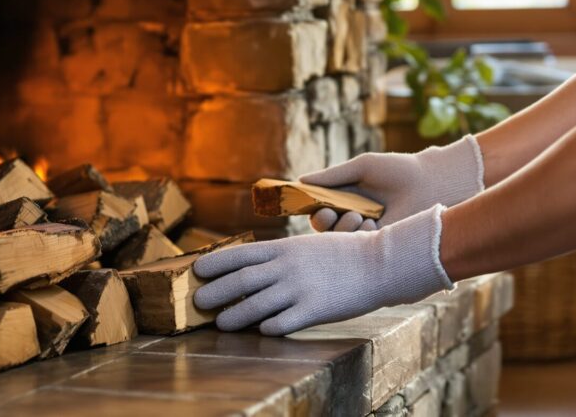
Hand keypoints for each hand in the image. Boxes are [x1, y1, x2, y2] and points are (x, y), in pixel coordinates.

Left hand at [192, 206, 452, 335]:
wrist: (378, 264)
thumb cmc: (344, 253)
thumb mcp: (308, 245)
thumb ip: (282, 255)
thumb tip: (255, 264)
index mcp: (284, 248)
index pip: (241, 254)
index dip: (216, 262)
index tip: (197, 269)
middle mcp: (287, 267)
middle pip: (241, 280)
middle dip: (215, 291)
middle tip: (197, 301)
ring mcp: (299, 289)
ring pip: (256, 305)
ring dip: (235, 315)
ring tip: (220, 323)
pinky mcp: (314, 310)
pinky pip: (284, 322)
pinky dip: (269, 327)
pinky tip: (260, 331)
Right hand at [300, 135, 483, 230]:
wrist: (430, 182)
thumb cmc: (398, 170)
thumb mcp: (361, 168)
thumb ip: (332, 176)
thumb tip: (300, 180)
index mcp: (346, 199)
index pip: (319, 210)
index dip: (312, 209)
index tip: (313, 204)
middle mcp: (353, 218)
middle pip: (323, 230)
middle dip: (322, 223)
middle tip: (330, 213)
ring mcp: (366, 233)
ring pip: (338, 241)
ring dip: (342, 229)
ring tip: (358, 216)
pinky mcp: (380, 244)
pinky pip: (358, 246)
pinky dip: (359, 236)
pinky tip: (372, 225)